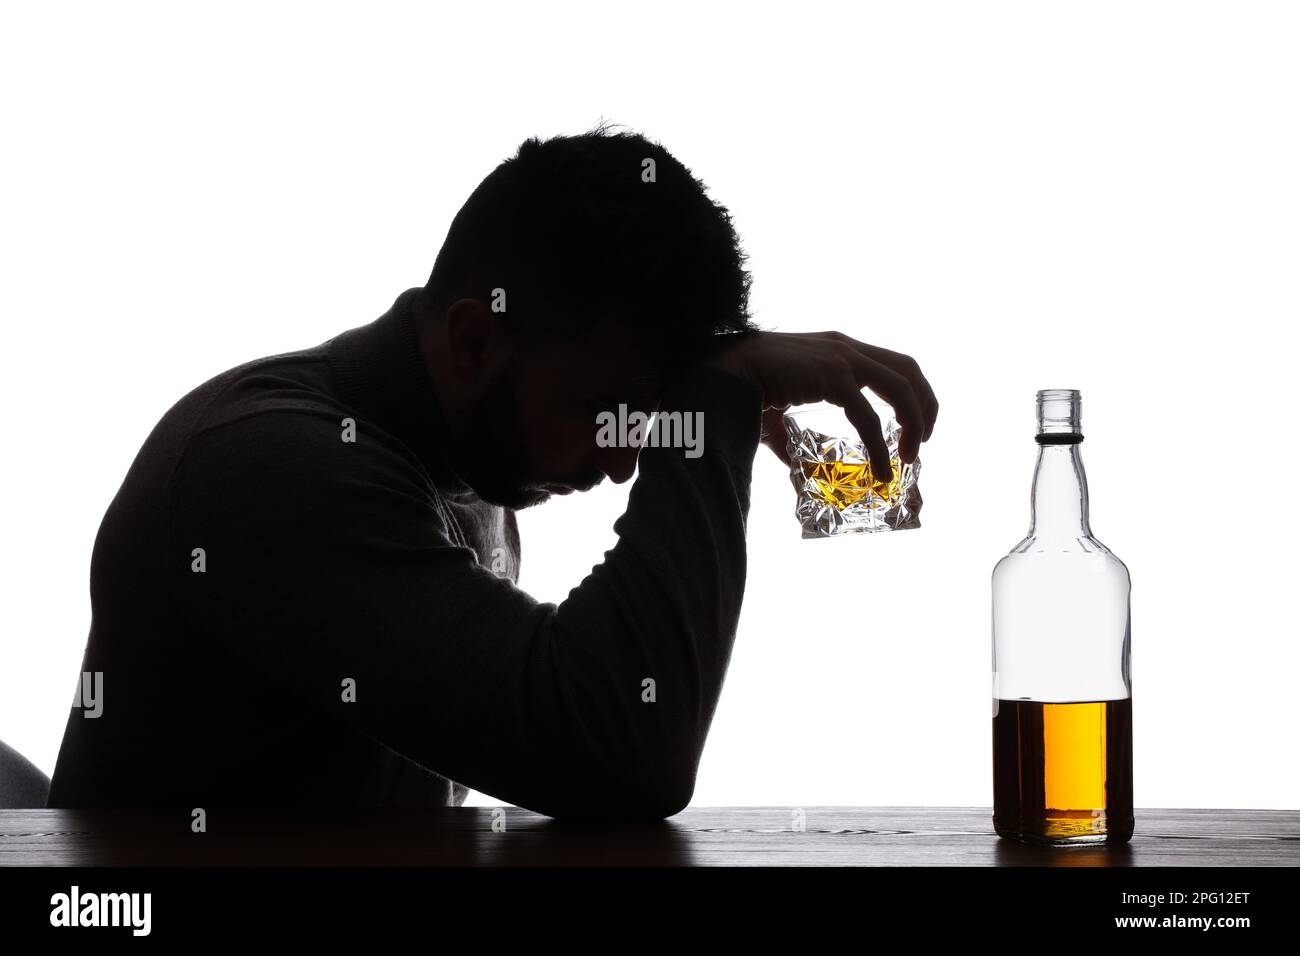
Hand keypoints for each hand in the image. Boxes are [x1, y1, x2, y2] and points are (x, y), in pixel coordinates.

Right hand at [710, 330, 938, 483]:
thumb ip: (791, 442)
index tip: (909, 428)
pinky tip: (881, 470)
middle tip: (921, 441)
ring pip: (902, 386)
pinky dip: (880, 445)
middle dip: (925, 406)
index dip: (909, 395)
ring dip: (914, 423)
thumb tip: (796, 474)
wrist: (720, 371)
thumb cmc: (741, 390)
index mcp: (836, 350)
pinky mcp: (833, 375)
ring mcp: (842, 356)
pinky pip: (869, 415)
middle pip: (908, 368)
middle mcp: (845, 347)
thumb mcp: (776, 417)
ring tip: (908, 457)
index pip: (891, 364)